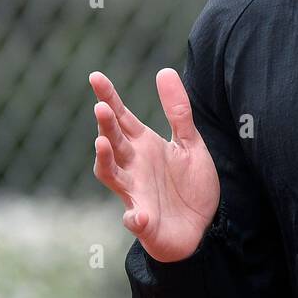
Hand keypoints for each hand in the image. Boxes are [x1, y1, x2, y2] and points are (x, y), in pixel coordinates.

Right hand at [89, 68, 220, 262]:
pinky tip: (138, 215)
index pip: (122, 118)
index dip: (109, 97)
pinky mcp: (145, 222)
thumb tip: (164, 70)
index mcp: (143, 146)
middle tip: (101, 108)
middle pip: (114, 142)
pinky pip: (136, 220)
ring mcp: (136, 194)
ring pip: (112, 176)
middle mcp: (133, 167)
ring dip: (105, 161)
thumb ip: (177, 111)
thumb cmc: (189, 185)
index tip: (95, 76)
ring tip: (102, 144)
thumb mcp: (189, 143)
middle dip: (106, 126)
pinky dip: (135, 218)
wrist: (202, 227)